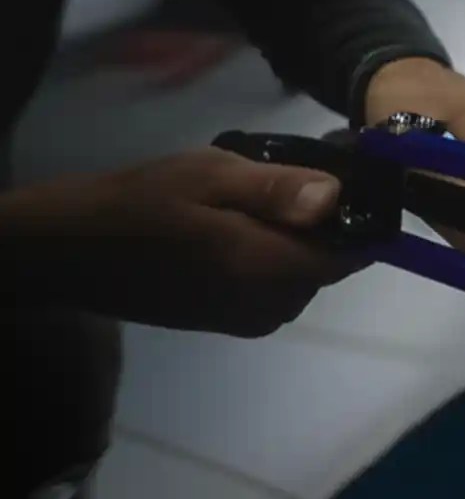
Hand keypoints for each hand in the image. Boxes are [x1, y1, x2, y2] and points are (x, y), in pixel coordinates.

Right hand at [1, 148, 367, 336]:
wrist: (72, 252)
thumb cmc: (140, 204)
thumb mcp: (210, 176)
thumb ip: (277, 189)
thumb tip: (337, 197)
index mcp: (274, 273)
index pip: (354, 253)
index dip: (358, 216)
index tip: (346, 177)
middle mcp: (275, 307)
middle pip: (329, 262)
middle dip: (318, 223)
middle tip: (282, 176)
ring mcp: (254, 320)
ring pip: (303, 272)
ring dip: (290, 238)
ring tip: (249, 199)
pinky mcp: (234, 322)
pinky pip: (276, 284)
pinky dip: (269, 256)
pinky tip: (232, 227)